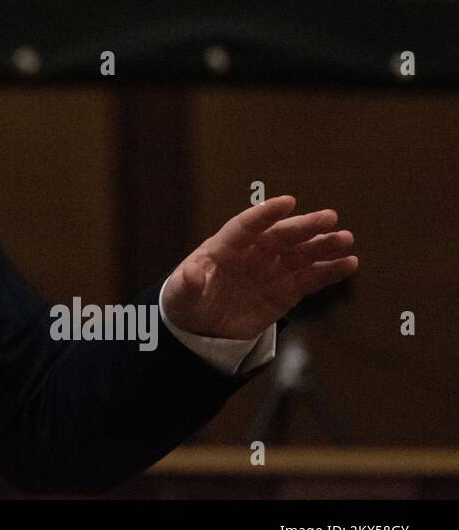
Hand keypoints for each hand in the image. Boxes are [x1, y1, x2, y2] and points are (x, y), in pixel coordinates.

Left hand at [161, 195, 357, 339]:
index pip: (246, 225)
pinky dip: (329, 271)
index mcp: (224, 247)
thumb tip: (191, 273)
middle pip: (280, 236)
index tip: (287, 202)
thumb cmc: (187, 302)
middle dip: (304, 226)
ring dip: (323, 246)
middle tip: (330, 218)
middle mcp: (252, 254)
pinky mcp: (286, 290)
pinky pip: (310, 278)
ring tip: (346, 240)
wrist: (201, 328)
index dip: (266, 214)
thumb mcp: (180, 295)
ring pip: (300, 254)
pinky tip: (349, 263)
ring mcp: (271, 270)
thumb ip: (187, 284)